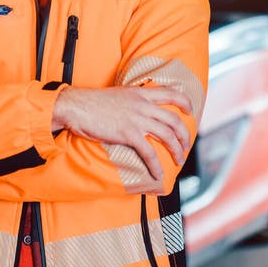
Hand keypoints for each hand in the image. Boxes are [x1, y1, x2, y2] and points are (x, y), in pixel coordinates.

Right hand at [53, 85, 191, 180]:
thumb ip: (131, 101)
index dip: (185, 102)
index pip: (171, 92)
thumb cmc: (92, 103)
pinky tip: (158, 174)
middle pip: (174, 119)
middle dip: (185, 134)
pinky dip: (156, 165)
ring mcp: (136, 119)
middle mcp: (142, 104)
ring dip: (176, 150)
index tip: (191, 110)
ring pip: (167, 135)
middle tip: (186, 145)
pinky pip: (149, 152)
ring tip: (178, 160)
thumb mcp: (117, 95)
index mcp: (140, 93)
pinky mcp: (128, 133)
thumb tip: (138, 110)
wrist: (76, 106)